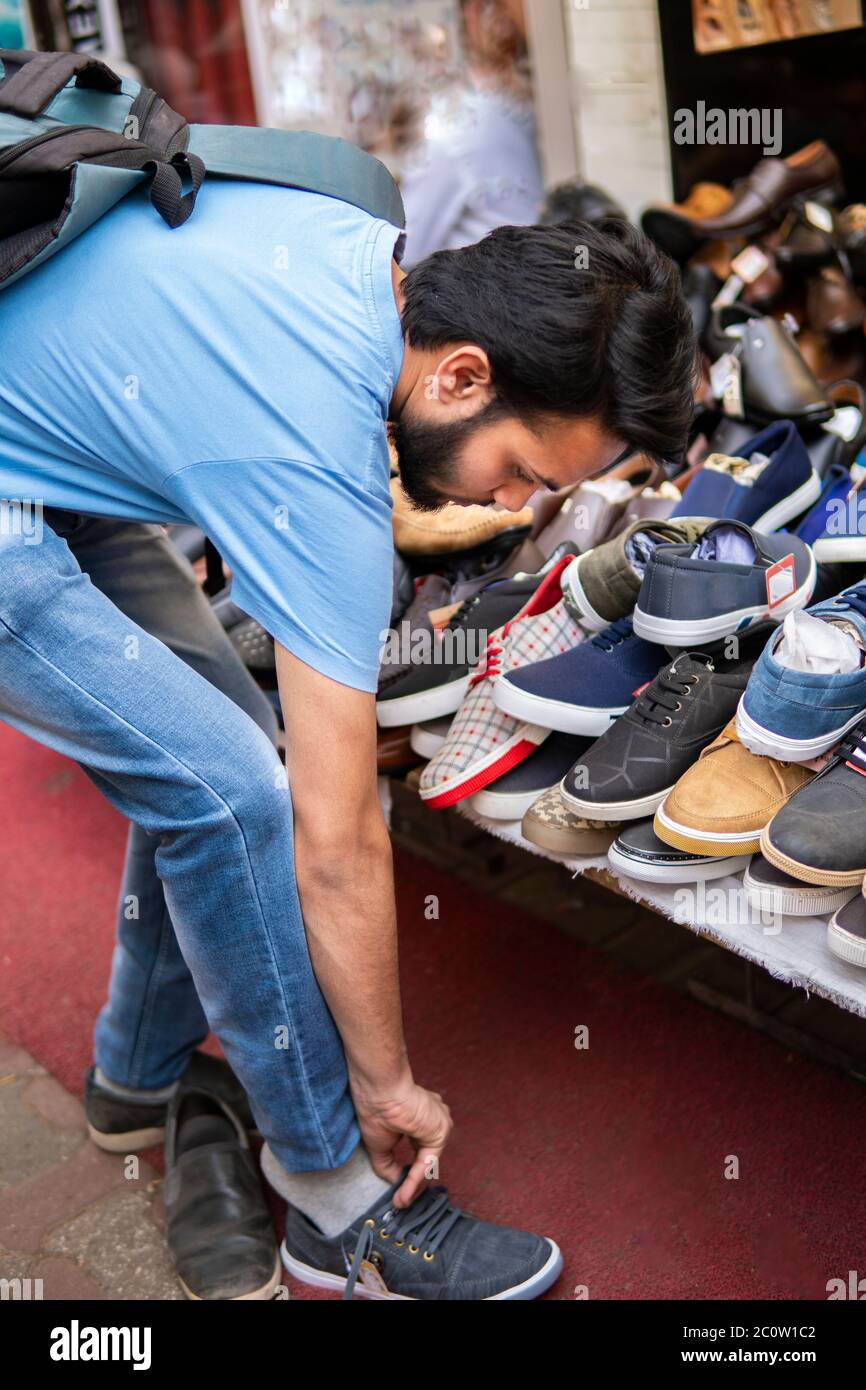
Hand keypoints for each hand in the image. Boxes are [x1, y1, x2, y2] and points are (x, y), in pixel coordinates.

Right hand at [351, 1076, 452, 1207]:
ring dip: (414, 1184)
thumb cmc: (375, 1108)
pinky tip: (405, 1194)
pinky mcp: (441, 1131)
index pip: (420, 1151)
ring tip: (401, 1201)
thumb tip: (396, 1184)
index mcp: (422, 1118)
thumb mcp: (380, 1144)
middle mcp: (434, 1120)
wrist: (379, 1090)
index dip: (410, 1172)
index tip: (400, 1192)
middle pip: (427, 1159)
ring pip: (427, 1163)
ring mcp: (440, 1124)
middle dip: (414, 1181)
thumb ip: (388, 1165)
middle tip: (402, 1200)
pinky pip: (427, 1162)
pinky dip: (415, 1179)